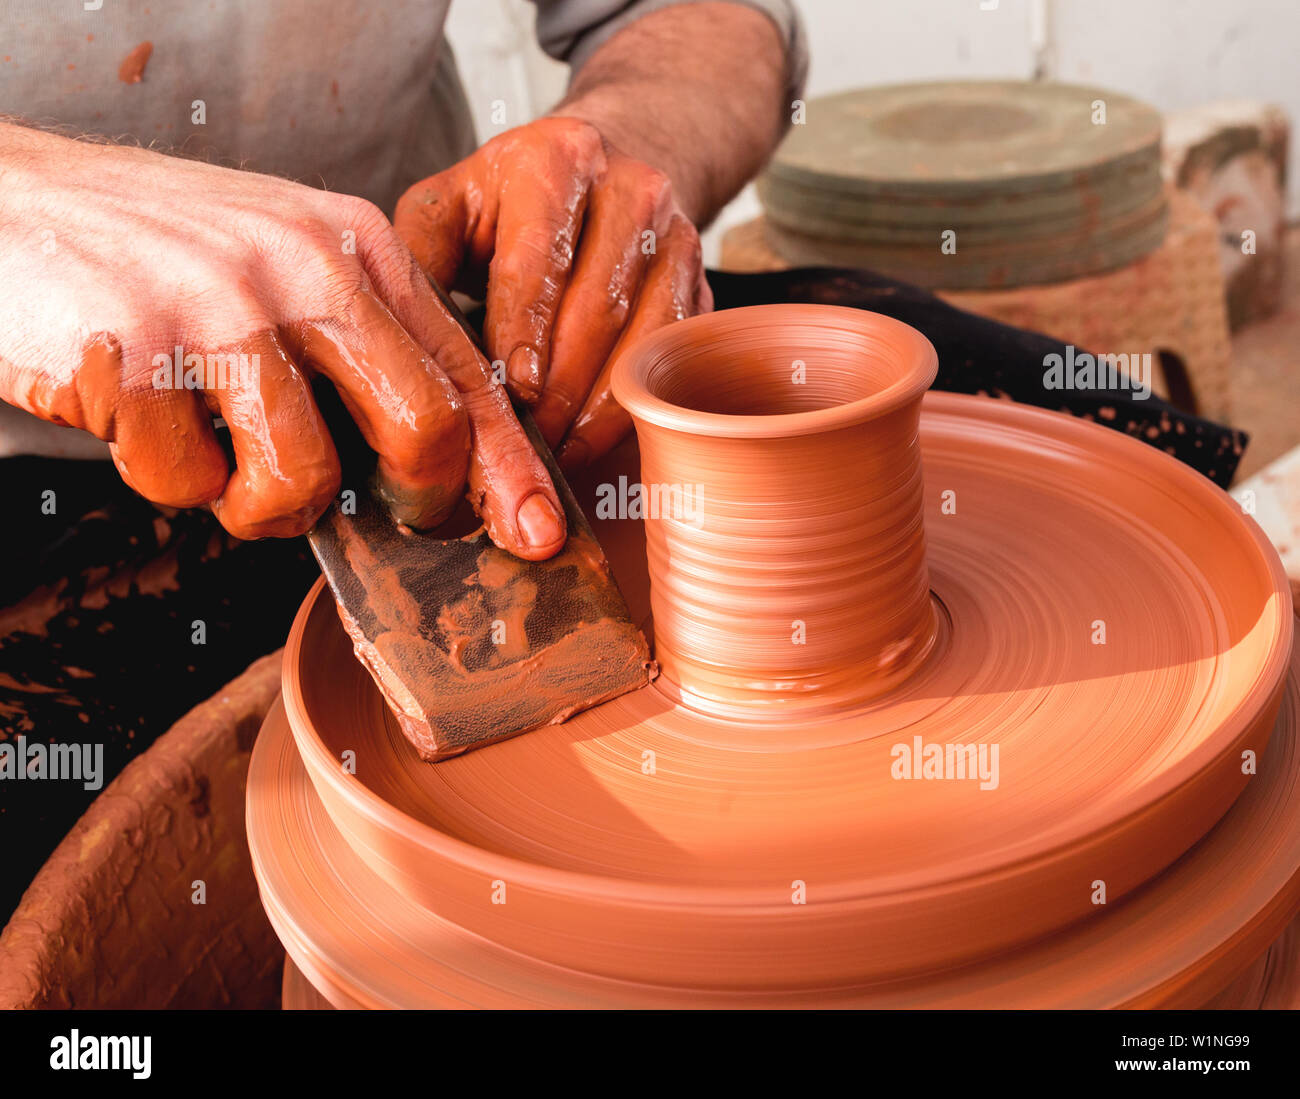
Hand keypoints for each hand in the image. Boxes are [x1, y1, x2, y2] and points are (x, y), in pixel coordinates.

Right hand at [0, 123, 564, 556]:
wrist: (9, 201)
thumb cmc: (156, 250)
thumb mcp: (284, 261)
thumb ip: (359, 341)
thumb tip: (434, 463)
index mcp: (354, 244)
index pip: (467, 370)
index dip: (509, 465)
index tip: (535, 529)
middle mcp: (303, 266)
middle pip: (424, 427)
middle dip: (414, 498)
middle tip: (376, 512)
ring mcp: (222, 305)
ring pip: (306, 476)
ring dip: (263, 502)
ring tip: (221, 457)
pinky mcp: (139, 351)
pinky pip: (190, 483)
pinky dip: (170, 481)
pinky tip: (145, 420)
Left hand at [394, 116, 711, 467]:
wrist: (602, 176)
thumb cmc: (509, 205)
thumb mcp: (452, 206)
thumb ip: (420, 257)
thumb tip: (397, 332)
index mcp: (557, 158)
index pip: (538, 260)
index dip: (524, 334)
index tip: (510, 395)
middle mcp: (631, 189)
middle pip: (598, 307)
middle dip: (558, 388)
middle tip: (523, 445)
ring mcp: (679, 237)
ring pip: (646, 339)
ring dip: (599, 409)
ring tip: (557, 455)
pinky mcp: (703, 284)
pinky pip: (673, 358)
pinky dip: (634, 409)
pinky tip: (593, 440)